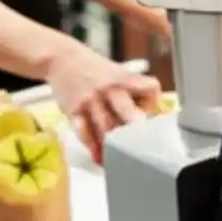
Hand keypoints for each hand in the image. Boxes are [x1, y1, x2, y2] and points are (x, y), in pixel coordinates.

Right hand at [46, 42, 160, 162]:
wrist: (62, 58)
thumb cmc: (96, 70)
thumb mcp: (119, 74)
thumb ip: (136, 92)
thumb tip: (158, 112)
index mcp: (125, 79)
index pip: (149, 88)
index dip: (156, 102)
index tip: (159, 117)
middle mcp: (109, 90)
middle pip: (126, 110)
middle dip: (136, 128)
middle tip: (145, 146)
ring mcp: (91, 101)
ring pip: (105, 129)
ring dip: (115, 148)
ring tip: (125, 162)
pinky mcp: (74, 112)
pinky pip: (84, 134)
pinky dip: (94, 149)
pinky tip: (101, 160)